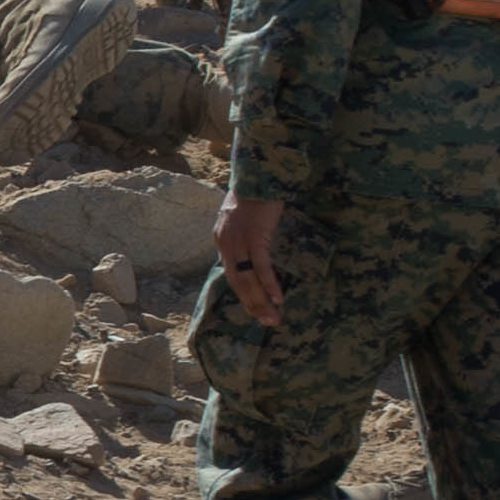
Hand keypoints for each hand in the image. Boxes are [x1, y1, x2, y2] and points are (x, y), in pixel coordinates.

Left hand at [211, 194, 285, 328]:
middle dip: (252, 305)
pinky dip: (269, 284)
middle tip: (267, 323)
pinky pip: (261, 266)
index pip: (231, 275)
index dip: (244, 295)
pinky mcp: (255, 237)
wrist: (257, 176)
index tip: (256, 310)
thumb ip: (244, 240)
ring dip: (261, 301)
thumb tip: (253, 257)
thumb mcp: (242, 222)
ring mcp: (239, 241)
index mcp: (222, 241)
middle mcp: (226, 243)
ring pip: (247, 279)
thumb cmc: (254, 198)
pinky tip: (278, 298)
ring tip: (274, 318)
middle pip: (237, 282)